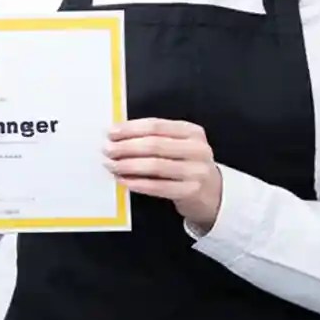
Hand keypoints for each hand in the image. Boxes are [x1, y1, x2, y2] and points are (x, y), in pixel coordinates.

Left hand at [104, 118, 222, 231]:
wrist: (212, 193)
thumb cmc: (187, 164)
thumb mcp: (179, 145)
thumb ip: (155, 138)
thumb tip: (119, 135)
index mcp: (192, 131)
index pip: (156, 125)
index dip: (131, 128)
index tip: (111, 132)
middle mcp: (197, 149)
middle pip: (154, 145)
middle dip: (126, 147)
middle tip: (107, 150)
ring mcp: (196, 171)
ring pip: (155, 166)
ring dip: (128, 165)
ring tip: (112, 165)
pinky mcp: (191, 192)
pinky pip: (158, 187)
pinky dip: (137, 183)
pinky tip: (123, 181)